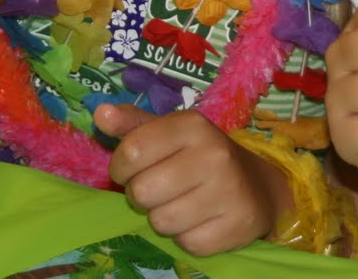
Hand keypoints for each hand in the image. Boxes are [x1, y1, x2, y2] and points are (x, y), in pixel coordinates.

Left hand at [95, 105, 277, 255]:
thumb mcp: (168, 133)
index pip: (131, 152)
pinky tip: (201, 220)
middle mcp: (214, 154)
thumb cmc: (199, 156)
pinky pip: (187, 243)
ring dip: (164, 218)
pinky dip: (188, 237)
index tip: (135, 169)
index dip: (122, 167)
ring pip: (162, 222)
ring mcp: (229, 190)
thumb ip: (132, 125)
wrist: (256, 186)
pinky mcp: (237, 224)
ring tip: (182, 203)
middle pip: (141, 191)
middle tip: (161, 188)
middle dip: (143, 195)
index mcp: (192, 125)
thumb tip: (101, 114)